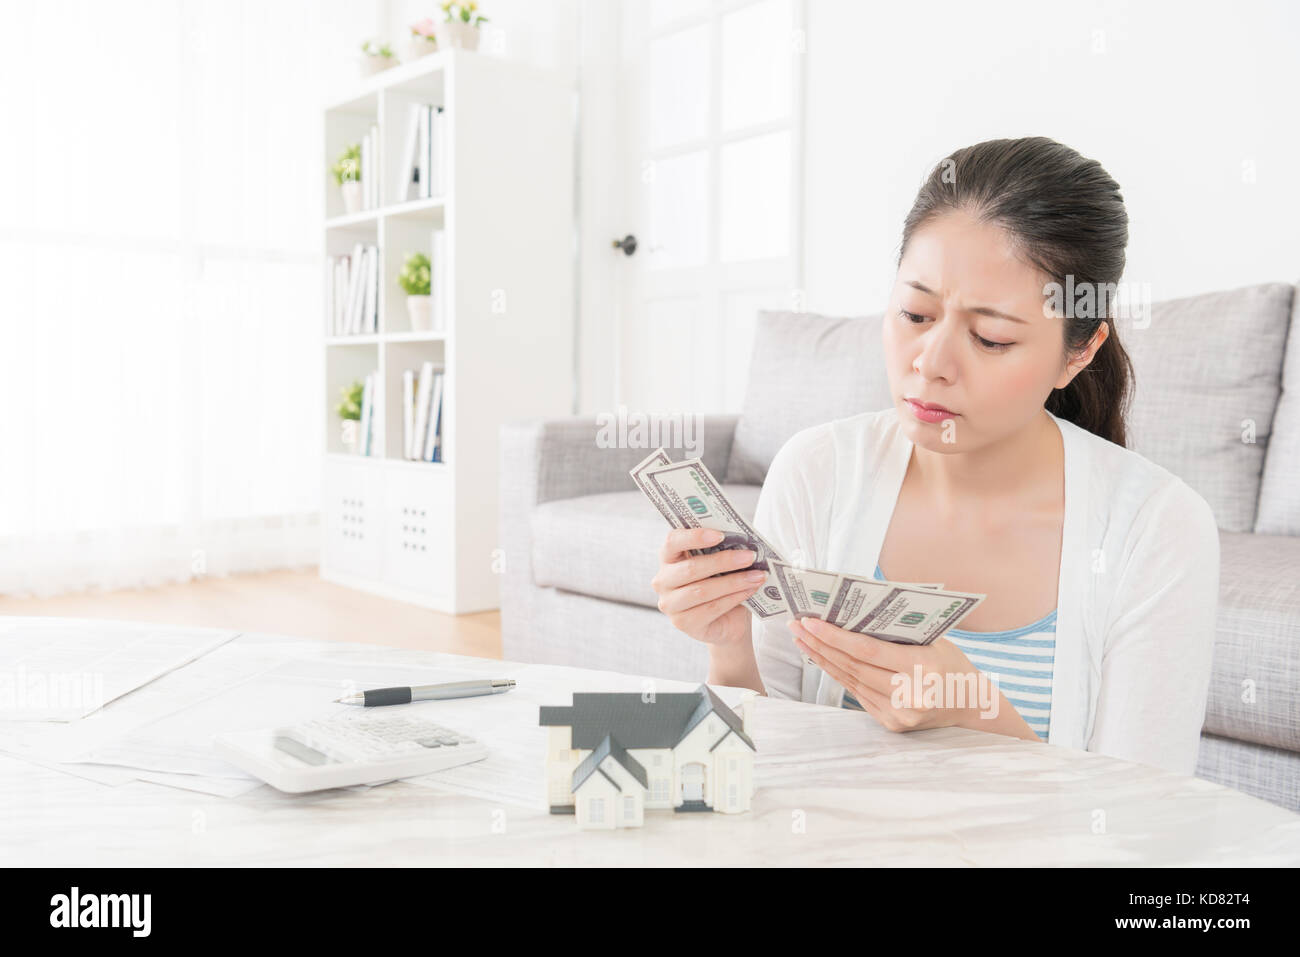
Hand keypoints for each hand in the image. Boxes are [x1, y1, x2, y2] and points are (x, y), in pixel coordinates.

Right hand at [651, 527, 766, 647]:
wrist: (727, 622)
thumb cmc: (722, 584)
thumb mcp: (720, 564)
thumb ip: (723, 551)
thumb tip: (743, 543)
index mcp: (668, 558)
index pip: (673, 541)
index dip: (694, 536)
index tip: (721, 535)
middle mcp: (662, 581)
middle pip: (691, 568)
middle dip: (724, 561)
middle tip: (750, 556)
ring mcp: (670, 605)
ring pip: (702, 590)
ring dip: (734, 582)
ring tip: (757, 576)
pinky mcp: (683, 623)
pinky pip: (711, 608)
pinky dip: (734, 598)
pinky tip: (750, 590)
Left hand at [788, 616, 989, 731]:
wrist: (970, 704)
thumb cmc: (951, 663)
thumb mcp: (933, 639)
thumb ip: (898, 629)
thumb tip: (855, 605)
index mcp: (923, 668)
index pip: (868, 650)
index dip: (835, 636)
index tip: (810, 621)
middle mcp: (911, 695)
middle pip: (854, 666)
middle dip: (821, 645)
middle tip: (797, 626)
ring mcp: (900, 714)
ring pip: (851, 682)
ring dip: (823, 660)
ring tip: (803, 640)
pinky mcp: (892, 724)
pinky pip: (859, 694)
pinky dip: (840, 675)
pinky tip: (824, 659)